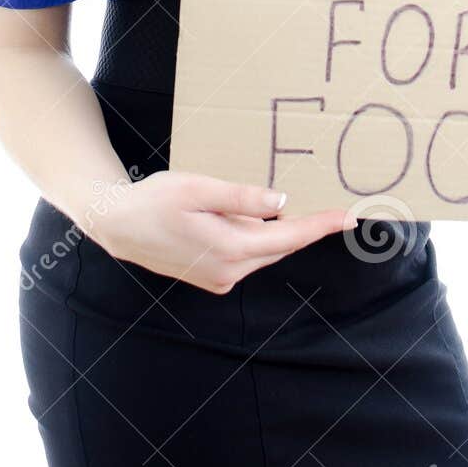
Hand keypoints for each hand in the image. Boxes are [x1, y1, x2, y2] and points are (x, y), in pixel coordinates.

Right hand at [92, 169, 349, 294]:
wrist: (117, 225)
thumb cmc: (154, 200)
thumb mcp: (198, 188)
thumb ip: (242, 198)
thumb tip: (283, 205)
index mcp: (230, 249)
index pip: (289, 238)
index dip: (322, 226)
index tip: (350, 217)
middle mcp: (229, 271)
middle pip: (279, 246)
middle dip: (304, 226)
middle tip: (331, 206)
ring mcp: (220, 278)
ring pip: (262, 250)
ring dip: (275, 231)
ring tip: (285, 205)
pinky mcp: (212, 276)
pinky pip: (246, 254)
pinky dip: (254, 237)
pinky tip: (247, 216)